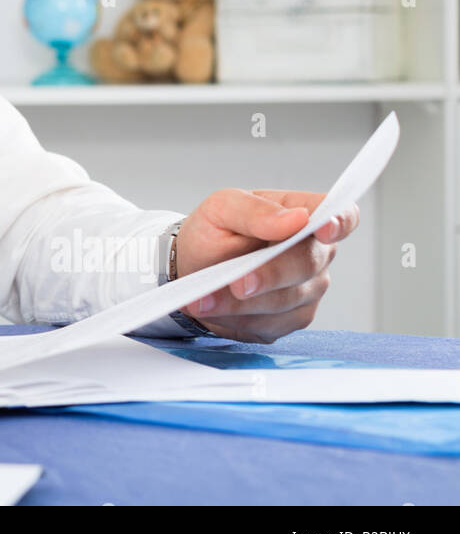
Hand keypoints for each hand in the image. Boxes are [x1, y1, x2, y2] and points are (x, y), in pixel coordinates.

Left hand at [173, 189, 359, 342]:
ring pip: (286, 300)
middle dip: (269, 275)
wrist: (193, 266)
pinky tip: (213, 308)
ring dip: (242, 303)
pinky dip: (237, 318)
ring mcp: (307, 289)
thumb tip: (296, 218)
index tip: (323, 231)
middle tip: (237, 284)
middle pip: (308, 264)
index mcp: (302, 215)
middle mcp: (314, 253)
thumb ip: (255, 211)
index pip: (341, 216)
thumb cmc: (213, 231)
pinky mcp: (290, 319)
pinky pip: (271, 324)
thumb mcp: (221, 209)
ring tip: (204, 298)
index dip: (339, 222)